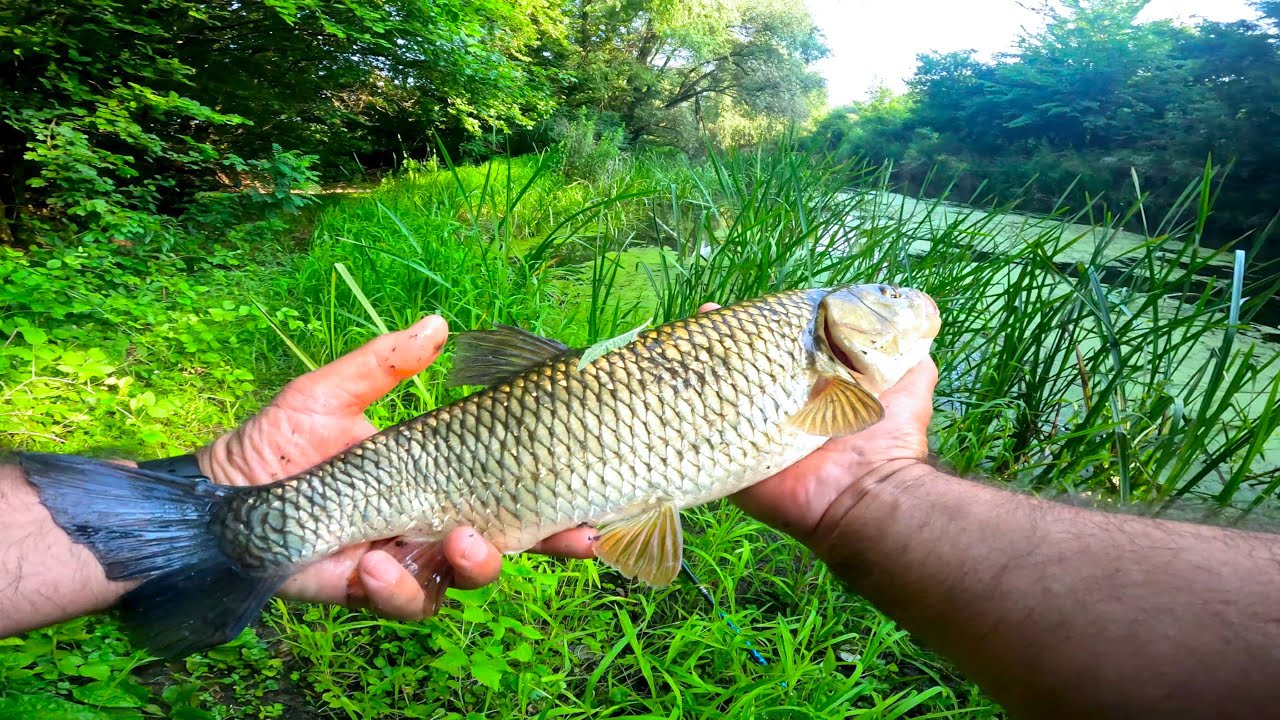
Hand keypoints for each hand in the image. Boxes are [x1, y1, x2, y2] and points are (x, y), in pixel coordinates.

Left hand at [197, 316, 593, 619]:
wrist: (220, 502)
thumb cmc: (275, 443)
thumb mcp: (330, 393)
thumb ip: (385, 364)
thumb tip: (439, 321)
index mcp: (436, 476)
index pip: (509, 485)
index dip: (555, 492)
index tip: (591, 486)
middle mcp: (433, 521)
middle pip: (513, 540)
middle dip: (551, 542)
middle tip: (573, 535)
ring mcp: (408, 560)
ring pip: (469, 577)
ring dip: (479, 562)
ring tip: (462, 540)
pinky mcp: (373, 591)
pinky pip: (409, 601)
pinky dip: (400, 586)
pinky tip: (375, 562)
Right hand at [693, 302, 937, 545]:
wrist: (869, 492)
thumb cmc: (889, 435)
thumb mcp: (910, 379)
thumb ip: (907, 351)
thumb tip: (911, 320)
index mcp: (816, 388)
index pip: (783, 349)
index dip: (766, 327)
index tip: (751, 307)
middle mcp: (783, 408)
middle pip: (745, 367)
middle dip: (725, 340)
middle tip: (707, 315)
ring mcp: (755, 432)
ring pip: (719, 392)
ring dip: (700, 364)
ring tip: (686, 334)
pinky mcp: (735, 457)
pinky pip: (702, 429)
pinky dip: (685, 405)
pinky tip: (673, 375)